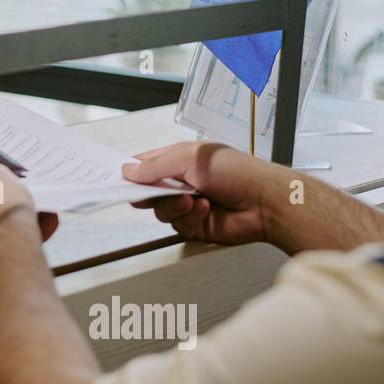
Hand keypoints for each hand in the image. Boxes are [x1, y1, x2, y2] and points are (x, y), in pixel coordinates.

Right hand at [122, 141, 279, 245]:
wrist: (266, 203)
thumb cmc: (240, 172)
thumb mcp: (191, 158)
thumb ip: (156, 166)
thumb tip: (129, 170)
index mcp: (180, 159)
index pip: (146, 164)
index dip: (131, 171)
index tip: (118, 178)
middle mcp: (183, 181)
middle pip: (148, 191)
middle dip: (150, 192)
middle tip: (153, 192)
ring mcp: (188, 204)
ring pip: (160, 211)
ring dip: (174, 206)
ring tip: (193, 199)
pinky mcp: (195, 225)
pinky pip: (176, 225)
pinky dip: (189, 218)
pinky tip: (205, 209)